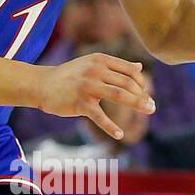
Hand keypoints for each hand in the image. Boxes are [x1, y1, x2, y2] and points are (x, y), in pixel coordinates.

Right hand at [40, 52, 154, 139]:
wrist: (42, 84)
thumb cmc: (69, 75)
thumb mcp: (92, 64)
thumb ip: (116, 66)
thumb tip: (140, 66)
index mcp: (100, 60)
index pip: (130, 70)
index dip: (142, 83)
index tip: (145, 94)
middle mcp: (95, 70)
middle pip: (128, 83)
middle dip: (143, 96)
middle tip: (152, 107)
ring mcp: (87, 86)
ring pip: (119, 95)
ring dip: (137, 105)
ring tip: (148, 112)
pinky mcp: (80, 103)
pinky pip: (100, 116)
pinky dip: (111, 127)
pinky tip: (120, 134)